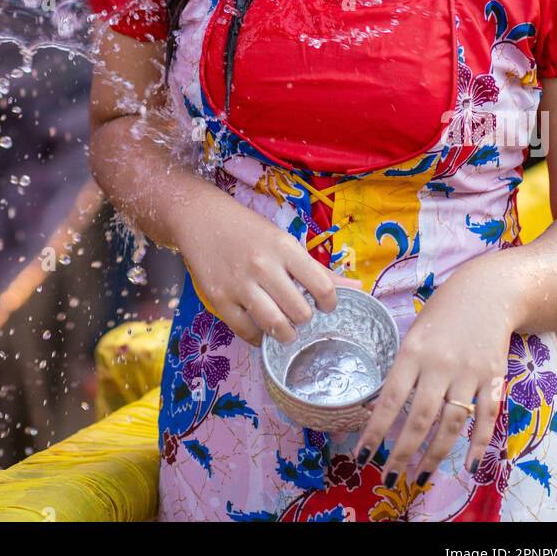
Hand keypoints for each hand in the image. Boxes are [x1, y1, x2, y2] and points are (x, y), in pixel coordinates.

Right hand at [175, 184, 361, 346]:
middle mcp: (263, 266)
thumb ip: (318, 269)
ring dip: (285, 334)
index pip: (322, 286)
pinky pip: (246, 331)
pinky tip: (261, 329)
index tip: (325, 305)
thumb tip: (356, 288)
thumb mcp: (284, 241)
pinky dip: (258, 337)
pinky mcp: (219, 299)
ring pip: (275, 326)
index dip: (330, 303)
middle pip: (300, 312)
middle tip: (299, 316)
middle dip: (304, 320)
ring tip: (285, 328)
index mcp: (284, 247)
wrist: (200, 218)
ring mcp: (239, 284)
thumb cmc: (248, 230)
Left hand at [352, 260, 516, 483]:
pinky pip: (486, 417)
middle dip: (401, 453)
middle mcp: (440, 364)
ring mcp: (469, 372)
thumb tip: (382, 410)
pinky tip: (469, 465)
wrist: (488, 292)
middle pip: (419, 418)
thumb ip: (404, 369)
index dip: (376, 430)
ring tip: (420, 478)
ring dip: (434, 456)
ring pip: (451, 424)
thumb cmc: (443, 314)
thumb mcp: (414, 333)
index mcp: (413, 350)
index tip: (363, 455)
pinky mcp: (494, 378)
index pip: (390, 398)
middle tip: (389, 478)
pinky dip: (479, 444)